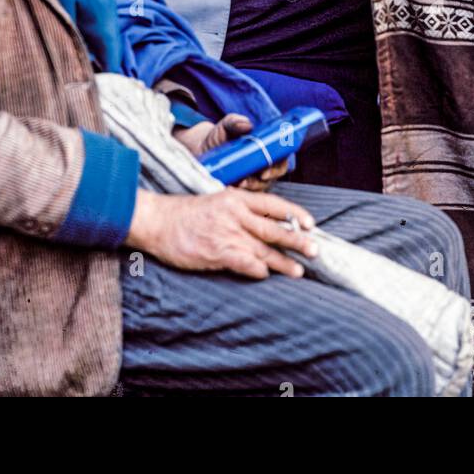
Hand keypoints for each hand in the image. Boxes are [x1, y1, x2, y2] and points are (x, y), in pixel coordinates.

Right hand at [125, 188, 317, 278]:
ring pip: (264, 249)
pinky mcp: (217, 252)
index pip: (274, 204)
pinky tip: (266, 274)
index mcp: (237, 198)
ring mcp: (227, 233)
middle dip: (297, 240)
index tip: (310, 223)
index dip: (295, 214)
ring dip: (284, 262)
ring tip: (299, 270)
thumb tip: (265, 223)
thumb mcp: (217, 201)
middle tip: (315, 249)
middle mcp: (236, 214)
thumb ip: (240, 210)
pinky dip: (258, 270)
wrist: (158, 221)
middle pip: (275, 228)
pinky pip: (245, 263)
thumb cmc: (186, 214)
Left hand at [172, 113, 287, 190]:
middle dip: (265, 180)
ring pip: (259, 188)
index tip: (266, 170)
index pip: (281, 159)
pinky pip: (245, 195)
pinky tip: (230, 188)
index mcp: (266, 150)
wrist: (201, 150)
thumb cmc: (219, 137)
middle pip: (273, 177)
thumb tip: (247, 125)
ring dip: (251, 187)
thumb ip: (236, 122)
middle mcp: (262, 166)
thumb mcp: (226, 126)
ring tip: (239, 183)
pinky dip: (239, 193)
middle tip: (252, 179)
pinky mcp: (241, 190)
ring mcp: (253, 179)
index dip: (278, 166)